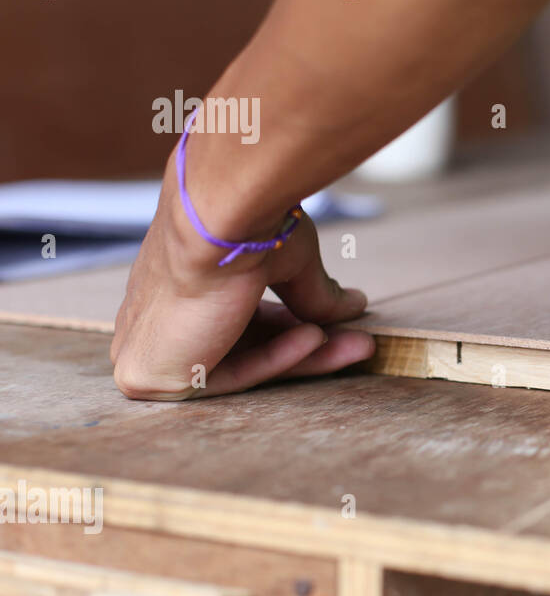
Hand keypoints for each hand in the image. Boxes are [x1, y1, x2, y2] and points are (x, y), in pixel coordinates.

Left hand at [110, 150, 373, 399]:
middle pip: (244, 346)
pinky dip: (275, 361)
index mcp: (175, 284)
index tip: (338, 322)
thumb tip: (354, 306)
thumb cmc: (241, 224)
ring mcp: (147, 345)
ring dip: (303, 355)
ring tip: (356, 344)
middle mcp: (158, 314)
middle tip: (360, 342)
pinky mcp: (144, 374)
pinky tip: (317, 340)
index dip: (292, 325)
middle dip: (308, 345)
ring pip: (238, 363)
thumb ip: (311, 292)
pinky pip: (223, 378)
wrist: (215, 217)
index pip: (236, 319)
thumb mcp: (287, 261)